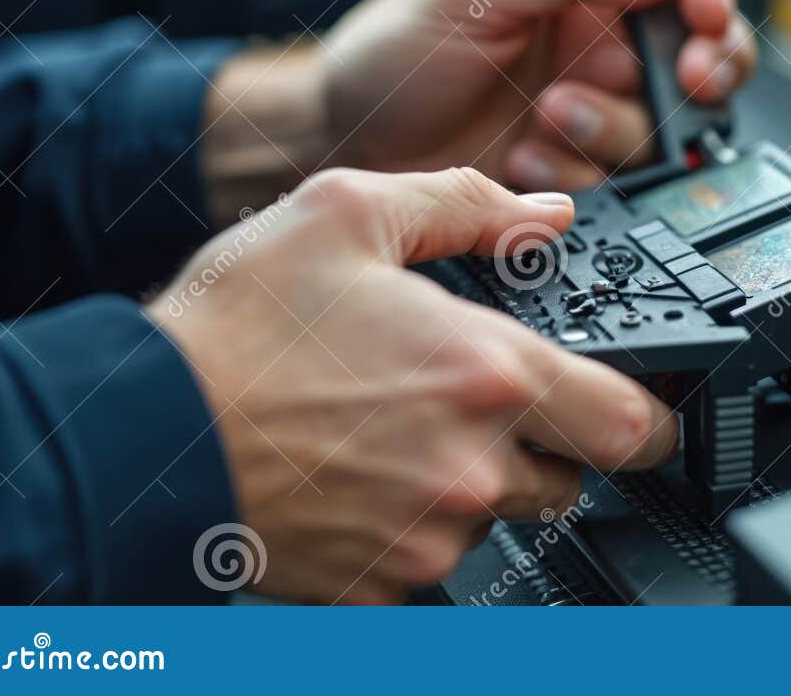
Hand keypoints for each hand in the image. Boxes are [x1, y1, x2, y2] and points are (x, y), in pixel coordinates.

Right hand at [149, 166, 678, 604]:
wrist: (140, 435)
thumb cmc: (234, 330)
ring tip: (403, 427)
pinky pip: (434, 559)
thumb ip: (465, 203)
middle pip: (574, 476)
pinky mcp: (381, 587)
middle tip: (490, 401)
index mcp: (484, 375)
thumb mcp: (347, 214)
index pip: (632, 424)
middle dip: (552, 440)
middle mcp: (472, 468)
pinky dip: (416, 521)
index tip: (641, 402)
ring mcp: (428, 538)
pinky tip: (363, 472)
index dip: (650, 413)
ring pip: (502, 516)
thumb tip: (544, 214)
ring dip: (479, 478)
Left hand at [200, 0, 756, 221]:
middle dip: (707, 66)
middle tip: (687, 82)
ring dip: (616, 123)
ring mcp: (596, 107)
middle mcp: (599, 39)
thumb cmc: (392, 54)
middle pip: (704, 47)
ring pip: (667, 120)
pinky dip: (581, 170)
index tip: (704, 15)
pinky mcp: (581, 167)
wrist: (344, 145)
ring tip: (548, 116)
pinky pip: (623, 177)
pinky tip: (525, 158)